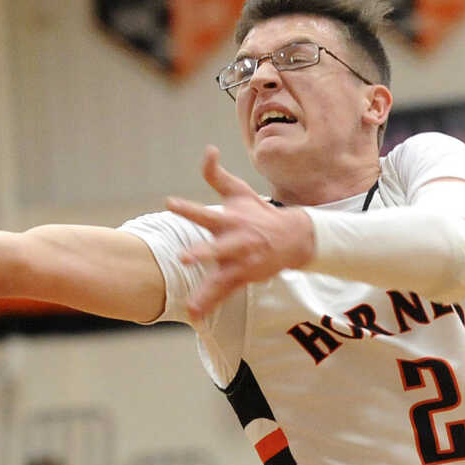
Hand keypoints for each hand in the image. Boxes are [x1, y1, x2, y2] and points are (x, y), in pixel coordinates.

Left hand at [167, 147, 314, 318]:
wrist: (294, 237)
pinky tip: (195, 314)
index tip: (170, 203)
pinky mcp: (244, 277)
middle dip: (202, 253)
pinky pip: (225, 293)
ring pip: (222, 278)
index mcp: (230, 220)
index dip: (188, 208)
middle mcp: (235, 242)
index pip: (205, 212)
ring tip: (192, 305)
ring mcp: (241, 263)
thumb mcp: (239, 192)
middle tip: (185, 257)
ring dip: (207, 291)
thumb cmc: (259, 213)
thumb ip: (216, 175)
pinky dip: (210, 304)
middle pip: (216, 248)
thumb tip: (208, 150)